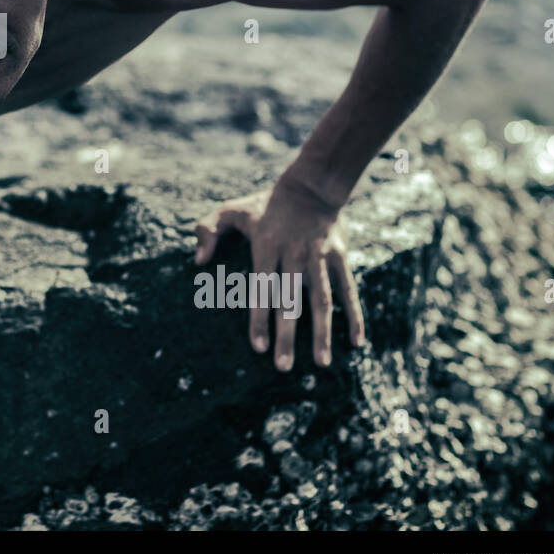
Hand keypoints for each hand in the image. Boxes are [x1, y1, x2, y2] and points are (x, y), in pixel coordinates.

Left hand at [193, 178, 365, 371]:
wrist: (311, 185)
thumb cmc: (264, 204)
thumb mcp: (230, 209)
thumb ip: (208, 230)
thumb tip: (198, 261)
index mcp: (266, 247)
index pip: (261, 290)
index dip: (259, 319)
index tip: (259, 348)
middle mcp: (294, 255)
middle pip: (290, 302)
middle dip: (287, 336)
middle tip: (283, 368)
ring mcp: (320, 257)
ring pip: (322, 301)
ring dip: (322, 334)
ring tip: (321, 363)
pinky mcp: (340, 258)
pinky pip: (348, 291)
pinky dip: (354, 316)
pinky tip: (356, 342)